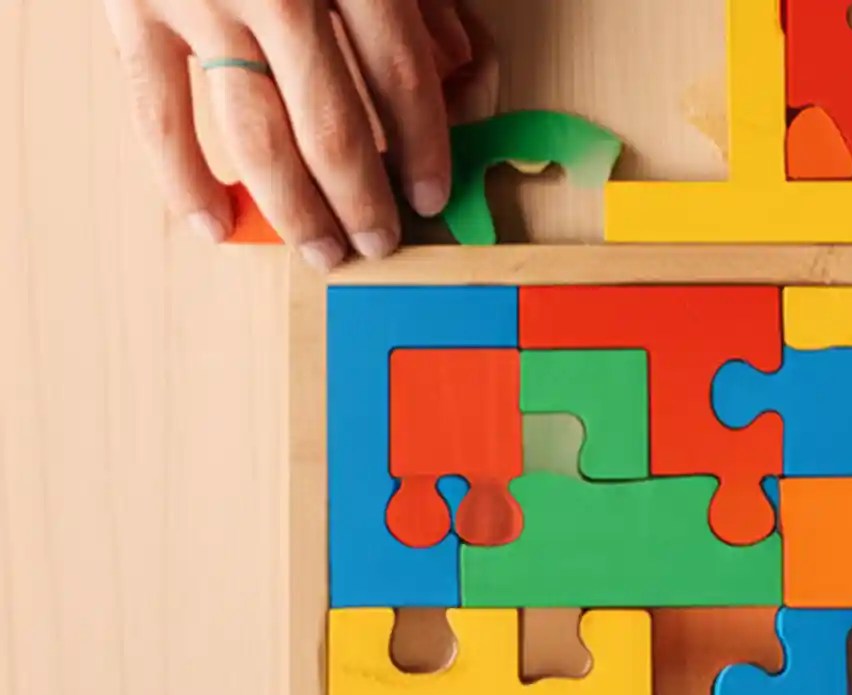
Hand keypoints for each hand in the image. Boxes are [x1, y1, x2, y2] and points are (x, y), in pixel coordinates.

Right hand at [104, 0, 496, 269]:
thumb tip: (458, 78)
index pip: (403, 80)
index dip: (426, 148)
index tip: (433, 194)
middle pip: (333, 128)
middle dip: (362, 202)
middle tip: (379, 243)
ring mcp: (199, 3)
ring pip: (256, 137)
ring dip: (296, 209)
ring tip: (324, 251)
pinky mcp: (132, 11)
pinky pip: (158, 114)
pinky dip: (183, 179)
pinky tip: (215, 224)